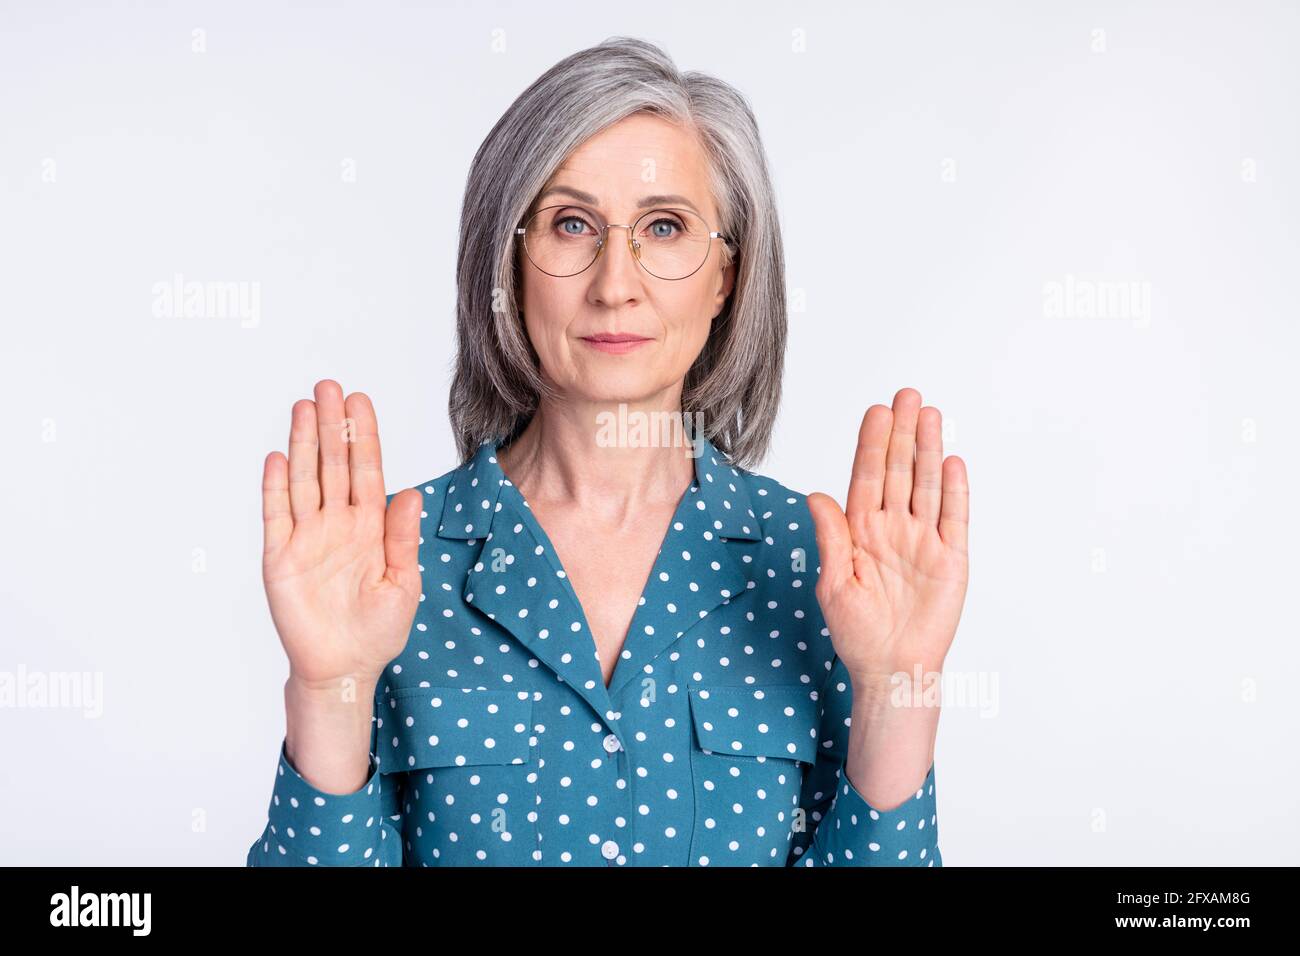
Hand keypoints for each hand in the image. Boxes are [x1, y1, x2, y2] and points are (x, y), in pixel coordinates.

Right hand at [261, 379, 422, 692]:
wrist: (344, 669)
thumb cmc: (378, 630)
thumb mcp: (403, 583)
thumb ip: (402, 537)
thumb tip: (409, 493)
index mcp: (370, 527)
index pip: (366, 470)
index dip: (363, 436)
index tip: (360, 402)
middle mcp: (337, 524)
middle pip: (333, 465)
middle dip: (331, 426)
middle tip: (329, 387)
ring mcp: (307, 537)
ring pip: (305, 479)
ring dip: (303, 444)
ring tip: (304, 407)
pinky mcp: (280, 557)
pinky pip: (277, 514)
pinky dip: (276, 486)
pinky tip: (279, 456)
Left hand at [807, 388, 968, 684]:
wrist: (892, 670)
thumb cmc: (856, 633)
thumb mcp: (833, 584)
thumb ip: (831, 538)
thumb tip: (816, 496)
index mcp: (860, 532)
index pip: (867, 478)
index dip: (872, 445)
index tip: (877, 412)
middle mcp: (892, 529)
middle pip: (899, 472)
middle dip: (902, 434)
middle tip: (907, 395)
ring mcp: (923, 541)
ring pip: (926, 486)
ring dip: (929, 451)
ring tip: (930, 415)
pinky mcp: (950, 559)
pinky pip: (954, 518)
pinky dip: (954, 491)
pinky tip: (951, 462)